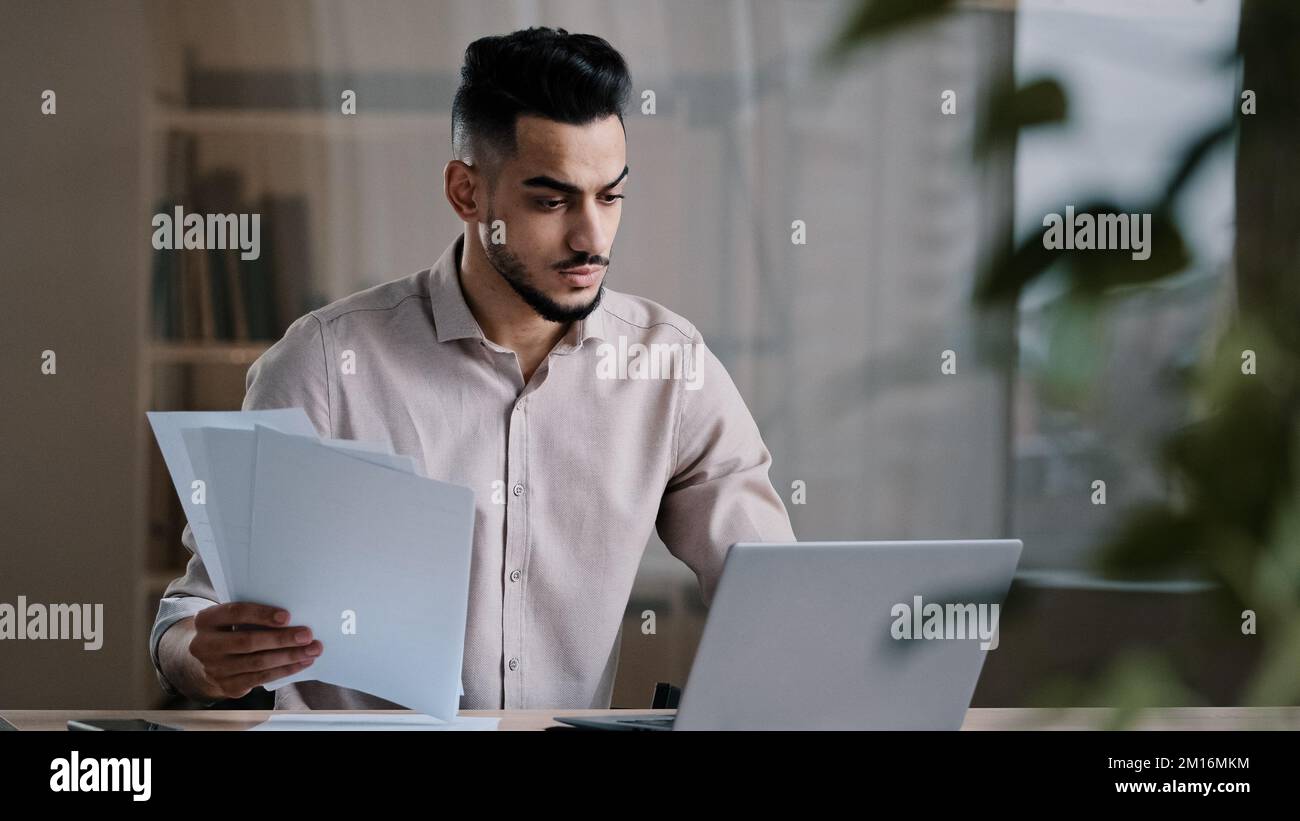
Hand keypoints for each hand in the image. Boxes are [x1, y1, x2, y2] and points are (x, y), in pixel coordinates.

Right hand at [188, 603, 322, 699]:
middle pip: (248, 641)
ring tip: (312, 650)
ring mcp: (215, 669)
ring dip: (289, 656)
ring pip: (257, 663)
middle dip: (281, 639)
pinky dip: (285, 670)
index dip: (261, 615)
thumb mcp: (231, 618)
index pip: (235, 613)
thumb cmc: (230, 631)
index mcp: (206, 620)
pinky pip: (261, 678)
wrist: (207, 661)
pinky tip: (302, 662)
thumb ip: (251, 614)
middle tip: (307, 635)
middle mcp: (205, 645)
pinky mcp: (227, 686)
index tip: (287, 616)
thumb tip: (294, 614)